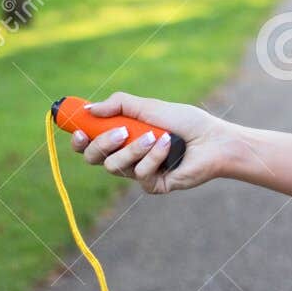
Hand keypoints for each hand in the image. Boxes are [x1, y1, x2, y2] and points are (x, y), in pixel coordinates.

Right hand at [71, 91, 235, 193]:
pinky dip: (154, 157)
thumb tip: (88, 109)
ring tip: (155, 136)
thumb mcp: (149, 106)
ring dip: (134, 149)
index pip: (89, 142)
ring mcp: (138, 172)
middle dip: (102, 144)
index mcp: (122, 136)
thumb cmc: (185, 121)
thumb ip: (119, 105)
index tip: (79, 130)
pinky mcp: (152, 185)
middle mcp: (126, 155)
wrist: (213, 139)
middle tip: (120, 132)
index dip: (78, 138)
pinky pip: (139, 174)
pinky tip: (169, 146)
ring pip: (115, 167)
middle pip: (93, 158)